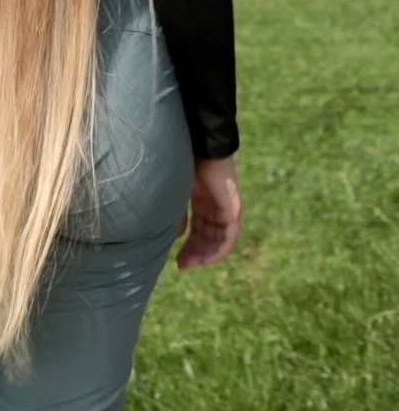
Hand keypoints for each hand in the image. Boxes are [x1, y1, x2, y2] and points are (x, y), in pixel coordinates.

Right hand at [176, 155, 241, 269]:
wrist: (200, 145)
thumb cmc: (186, 162)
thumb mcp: (178, 192)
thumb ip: (179, 213)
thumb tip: (178, 236)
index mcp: (204, 201)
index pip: (199, 229)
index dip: (189, 245)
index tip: (177, 259)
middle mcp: (216, 208)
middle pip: (208, 237)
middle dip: (195, 253)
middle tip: (182, 266)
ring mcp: (226, 209)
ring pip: (219, 240)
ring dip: (205, 255)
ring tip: (190, 265)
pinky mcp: (233, 209)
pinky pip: (229, 236)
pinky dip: (219, 250)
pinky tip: (206, 259)